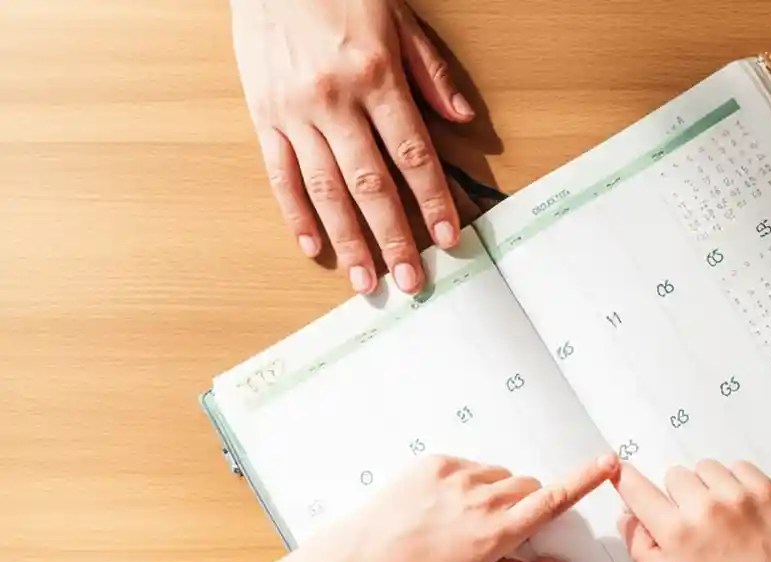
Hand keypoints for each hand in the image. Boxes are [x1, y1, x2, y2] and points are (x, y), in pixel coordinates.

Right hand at [231, 0, 474, 294]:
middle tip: (409, 281)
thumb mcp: (398, 18)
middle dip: (393, 238)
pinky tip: (313, 248)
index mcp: (375, 77)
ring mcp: (294, 112)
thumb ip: (430, 72)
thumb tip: (463, 116)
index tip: (447, 237)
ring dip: (348, 241)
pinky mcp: (263, 115)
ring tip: (365, 281)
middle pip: (370, 184)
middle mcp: (335, 100)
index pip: (412, 153)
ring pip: (325, 190)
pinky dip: (296, 214)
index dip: (432, 200)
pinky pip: (281, 174)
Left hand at [324, 453, 618, 561]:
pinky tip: (442, 504)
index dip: (584, 480)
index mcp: (498, 534)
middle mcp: (482, 501)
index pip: (552, 500)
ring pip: (500, 474)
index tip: (606, 463)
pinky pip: (471, 464)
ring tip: (461, 516)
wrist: (366, 556)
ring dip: (494, 491)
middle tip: (497, 525)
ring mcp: (459, 477)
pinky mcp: (438, 462)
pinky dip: (466, 481)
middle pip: (528, 486)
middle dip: (524, 502)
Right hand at [612, 460, 770, 561]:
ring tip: (720, 512)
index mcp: (677, 533)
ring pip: (704, 467)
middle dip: (678, 495)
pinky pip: (736, 466)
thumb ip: (642, 550)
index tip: (621, 472)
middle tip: (693, 520)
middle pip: (673, 475)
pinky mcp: (763, 487)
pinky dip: (734, 481)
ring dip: (706, 485)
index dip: (625, 480)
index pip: (637, 490)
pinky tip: (740, 507)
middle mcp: (704, 506)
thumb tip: (626, 517)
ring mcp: (736, 494)